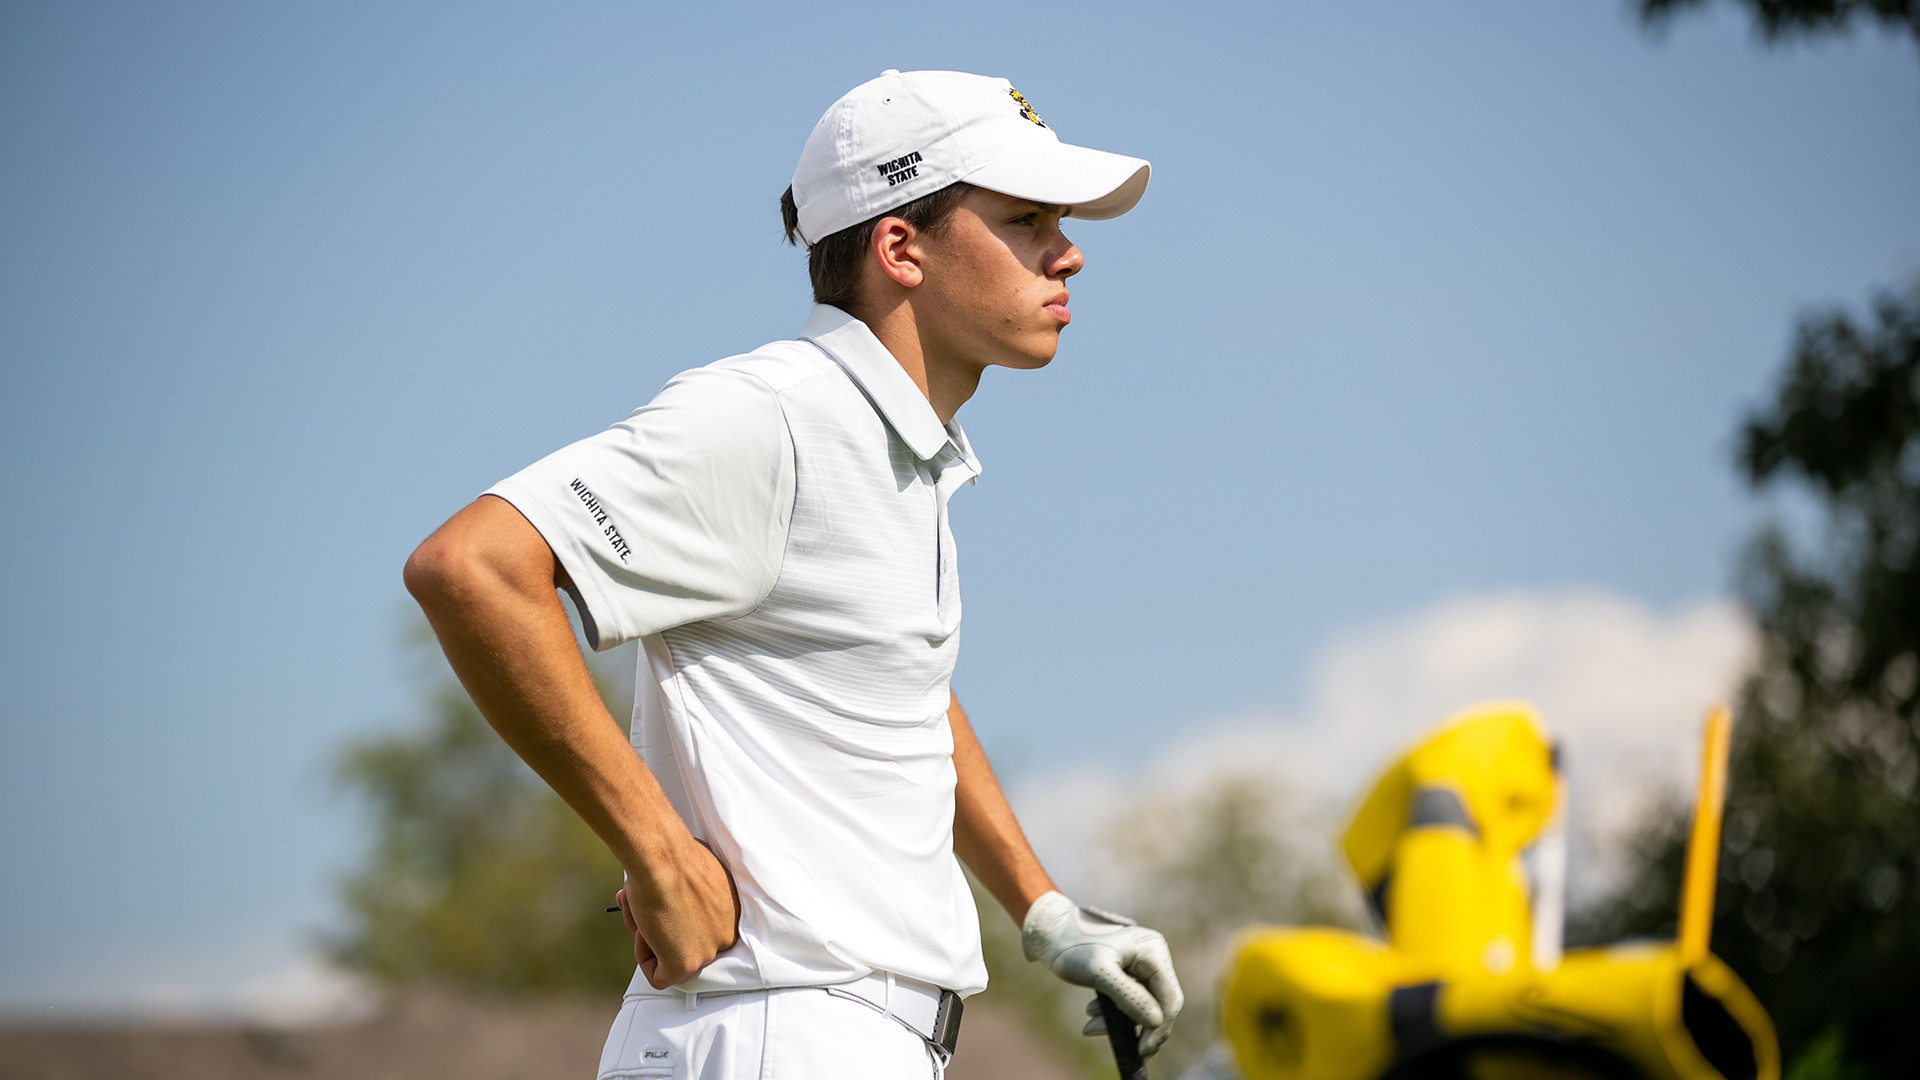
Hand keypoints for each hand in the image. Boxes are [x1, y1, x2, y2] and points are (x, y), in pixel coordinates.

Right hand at [614, 836, 740, 987]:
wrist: (663, 858)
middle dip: (661, 928)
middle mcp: (725, 935)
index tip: (664, 904)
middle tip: (646, 907)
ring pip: (671, 958)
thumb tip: (671, 904)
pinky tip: (643, 929)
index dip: (676, 917)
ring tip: (642, 907)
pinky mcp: (685, 965)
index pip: (704, 927)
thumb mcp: (693, 876)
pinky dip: (643, 957)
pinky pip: (659, 977)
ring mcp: (706, 952)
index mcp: (733, 913)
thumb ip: (690, 896)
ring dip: (649, 936)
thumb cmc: (675, 856)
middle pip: (687, 942)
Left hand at [1022, 891, 1183, 1056]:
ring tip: (1090, 1027)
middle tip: (1125, 1049)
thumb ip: (1129, 996)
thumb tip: (1156, 1022)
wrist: (1051, 933)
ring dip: (1122, 1021)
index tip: (1141, 1050)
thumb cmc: (1072, 947)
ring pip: (1143, 1004)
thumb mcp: (1098, 973)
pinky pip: (1131, 999)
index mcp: (1152, 951)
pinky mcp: (1129, 971)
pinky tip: (1091, 1016)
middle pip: (1159, 1004)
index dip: (1159, 1028)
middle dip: (1139, 1027)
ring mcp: (1142, 964)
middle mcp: (1153, 956)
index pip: (1170, 998)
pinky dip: (1114, 1012)